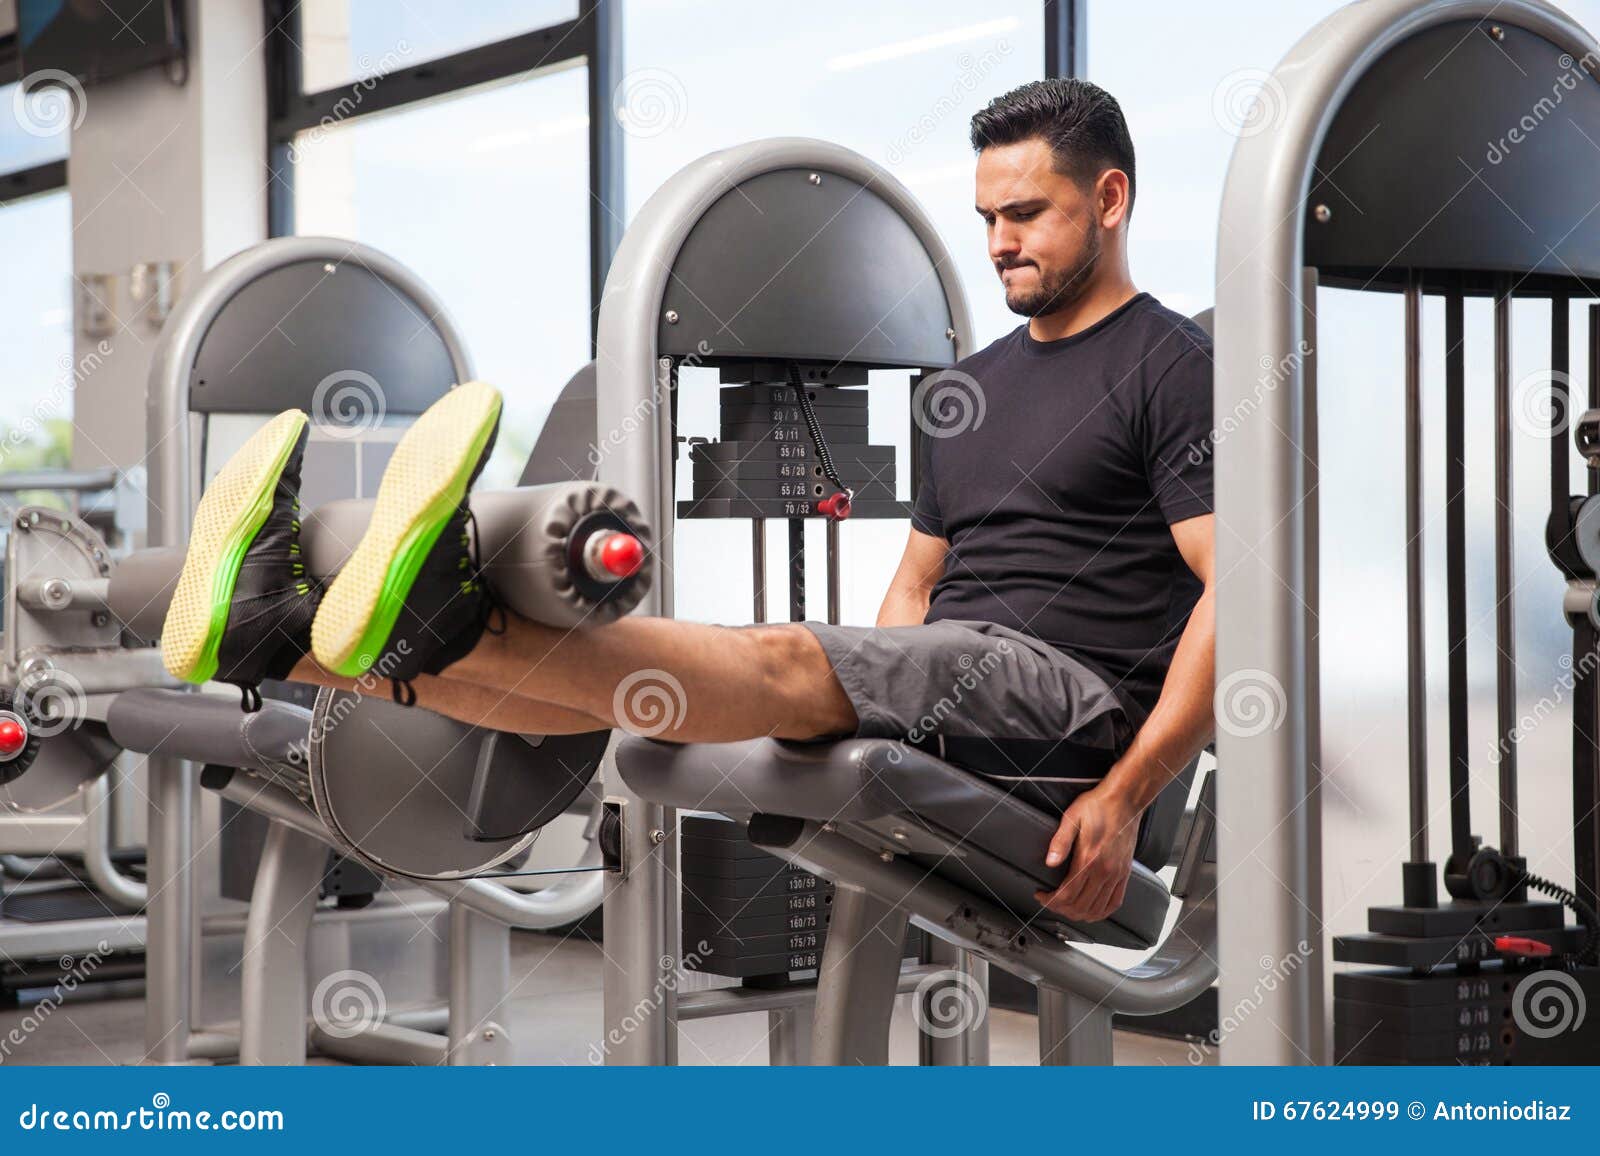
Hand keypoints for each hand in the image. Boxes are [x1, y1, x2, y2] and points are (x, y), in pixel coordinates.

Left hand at [1033, 785, 1141, 922]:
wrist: (1125, 801)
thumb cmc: (1097, 806)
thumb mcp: (1071, 818)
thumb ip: (1060, 841)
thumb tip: (1050, 862)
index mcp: (1089, 858)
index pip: (1067, 894)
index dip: (1050, 900)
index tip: (1041, 895)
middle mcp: (1105, 871)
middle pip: (1080, 905)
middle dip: (1060, 908)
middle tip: (1049, 901)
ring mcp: (1117, 874)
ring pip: (1096, 909)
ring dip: (1078, 914)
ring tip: (1065, 907)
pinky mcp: (1125, 874)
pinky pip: (1115, 903)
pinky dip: (1101, 913)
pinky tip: (1090, 911)